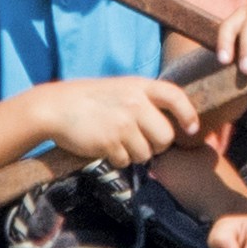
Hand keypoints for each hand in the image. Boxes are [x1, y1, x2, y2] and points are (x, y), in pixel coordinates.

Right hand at [30, 76, 202, 171]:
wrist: (54, 107)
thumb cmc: (88, 100)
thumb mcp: (119, 88)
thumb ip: (141, 101)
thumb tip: (167, 124)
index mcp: (138, 86)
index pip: (175, 96)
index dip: (188, 114)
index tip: (192, 128)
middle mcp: (134, 103)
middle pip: (166, 136)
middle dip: (157, 146)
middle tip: (142, 142)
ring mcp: (123, 123)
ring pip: (146, 154)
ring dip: (134, 154)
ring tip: (117, 141)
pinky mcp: (109, 142)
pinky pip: (125, 161)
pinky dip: (116, 159)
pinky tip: (104, 147)